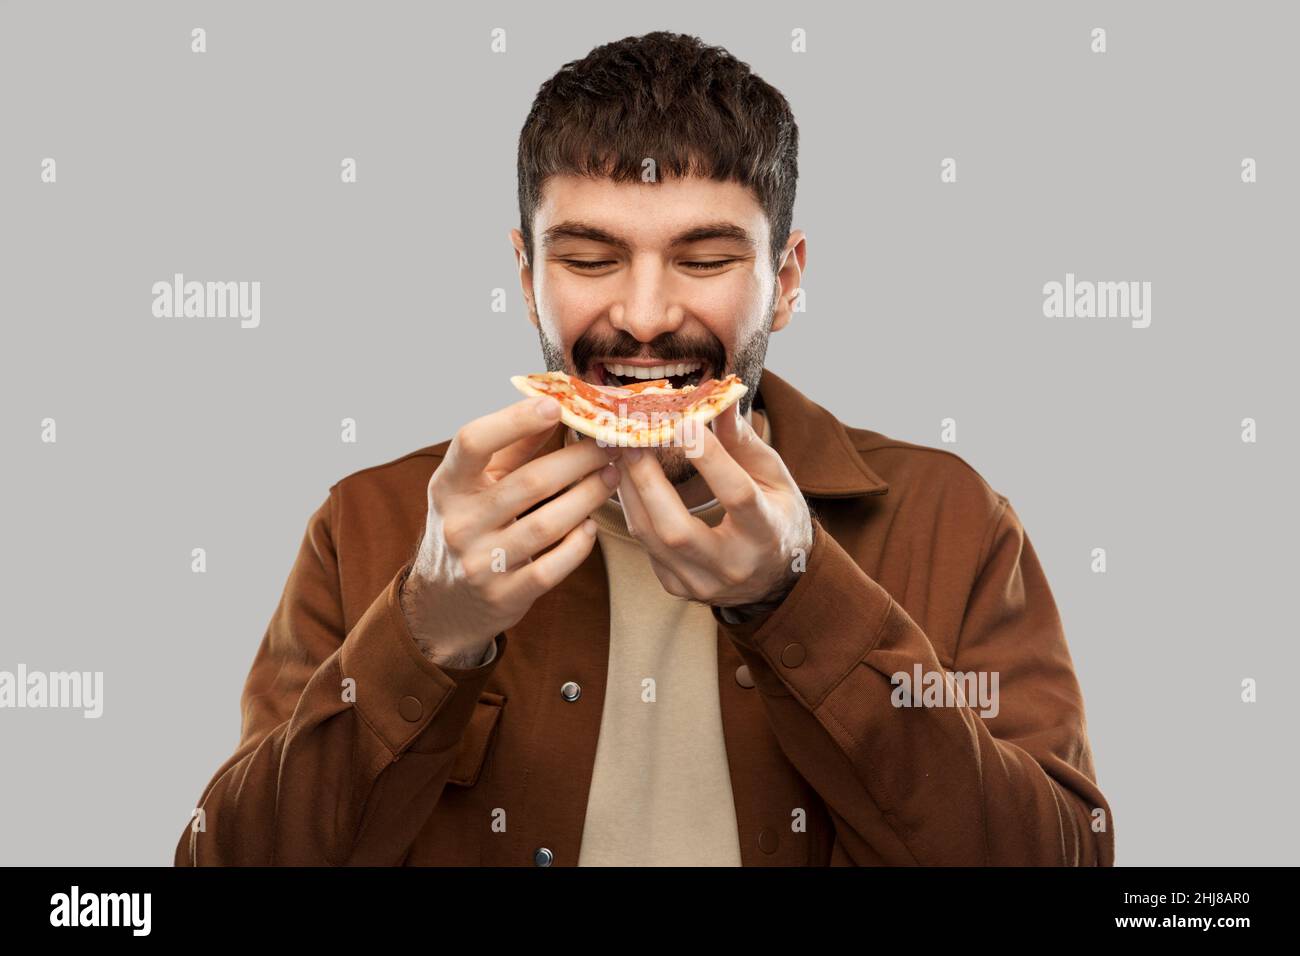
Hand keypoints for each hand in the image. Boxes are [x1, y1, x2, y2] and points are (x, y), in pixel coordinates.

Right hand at [401, 396, 620, 666]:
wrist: (446, 602)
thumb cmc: (469, 526)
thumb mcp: (475, 485)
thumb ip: (512, 448)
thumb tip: (553, 404)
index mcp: (448, 485)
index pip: (472, 442)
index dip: (514, 419)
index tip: (555, 405)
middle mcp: (460, 523)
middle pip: (530, 482)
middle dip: (579, 459)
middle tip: (609, 446)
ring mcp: (481, 563)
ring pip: (549, 524)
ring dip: (589, 496)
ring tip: (611, 476)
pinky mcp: (505, 595)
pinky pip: (554, 566)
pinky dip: (579, 543)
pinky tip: (592, 525)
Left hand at [614, 402, 812, 612]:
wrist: (779, 579)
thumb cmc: (777, 516)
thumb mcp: (773, 477)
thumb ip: (743, 441)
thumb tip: (719, 399)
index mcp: (766, 534)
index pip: (736, 495)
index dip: (708, 458)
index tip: (683, 421)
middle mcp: (733, 566)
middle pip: (676, 530)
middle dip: (647, 480)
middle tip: (631, 440)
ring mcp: (702, 583)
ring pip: (650, 539)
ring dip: (630, 491)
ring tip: (621, 454)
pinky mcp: (679, 588)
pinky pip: (646, 548)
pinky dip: (635, 510)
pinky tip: (629, 482)